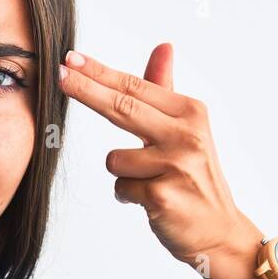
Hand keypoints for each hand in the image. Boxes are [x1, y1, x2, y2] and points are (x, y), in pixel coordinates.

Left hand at [58, 43, 258, 270]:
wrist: (219, 231)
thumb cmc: (196, 177)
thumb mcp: (187, 129)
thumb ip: (166, 90)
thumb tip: (163, 46)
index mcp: (190, 113)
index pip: (135, 86)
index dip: (99, 73)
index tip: (70, 59)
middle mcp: (186, 134)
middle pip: (121, 107)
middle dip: (85, 90)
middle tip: (58, 72)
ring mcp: (175, 165)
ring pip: (114, 160)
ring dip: (124, 173)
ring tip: (151, 182)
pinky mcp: (162, 196)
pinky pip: (120, 188)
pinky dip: (129, 196)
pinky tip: (153, 202)